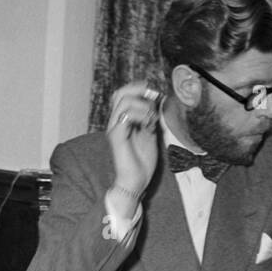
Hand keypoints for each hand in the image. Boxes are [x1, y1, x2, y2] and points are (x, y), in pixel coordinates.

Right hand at [105, 80, 162, 196]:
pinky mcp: (117, 136)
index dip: (138, 88)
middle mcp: (115, 123)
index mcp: (122, 122)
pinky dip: (141, 115)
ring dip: (142, 104)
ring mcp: (114, 129)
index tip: (154, 93)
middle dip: (138, 90)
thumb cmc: (141, 162)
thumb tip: (156, 103)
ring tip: (152, 117)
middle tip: (153, 97)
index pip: (124, 95)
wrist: (136, 182)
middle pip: (120, 93)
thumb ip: (150, 119)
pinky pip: (126, 115)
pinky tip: (149, 124)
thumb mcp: (150, 134)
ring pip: (123, 101)